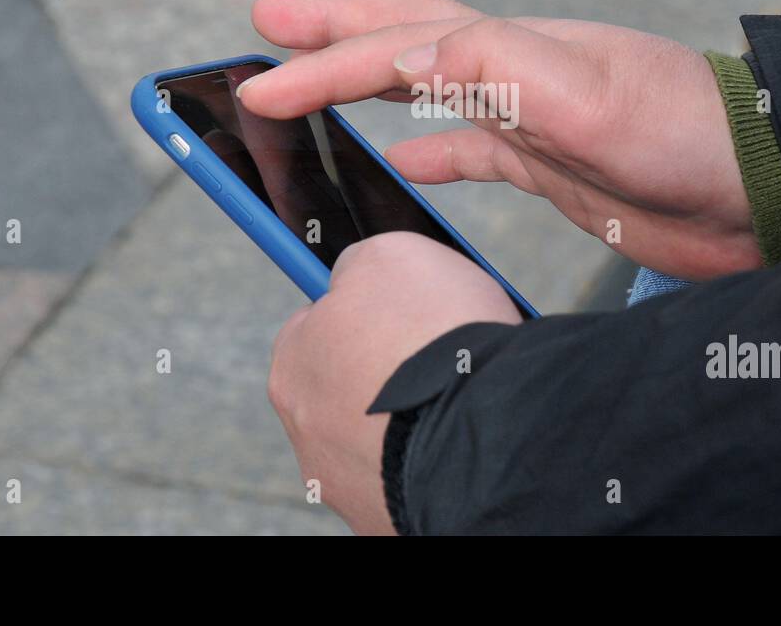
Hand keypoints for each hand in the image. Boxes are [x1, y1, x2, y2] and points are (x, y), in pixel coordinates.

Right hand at [244, 0, 758, 277]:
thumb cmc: (697, 137)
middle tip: (266, 22)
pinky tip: (405, 161)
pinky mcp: (553, 162)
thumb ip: (507, 71)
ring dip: (366, 81)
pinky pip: (472, 149)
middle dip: (331, 31)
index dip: (327, 60)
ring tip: (312, 79)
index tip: (264, 83)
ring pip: (428, 87)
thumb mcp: (598, 100)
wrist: (766, 189)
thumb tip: (416, 55)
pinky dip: (430, 152)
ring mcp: (532, 116)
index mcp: (518, 49)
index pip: (402, 44)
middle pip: (405, 35)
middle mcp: (517, 72)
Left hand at [269, 231, 520, 534]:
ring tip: (464, 396)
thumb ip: (359, 266)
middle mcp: (306, 435)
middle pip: (347, 387)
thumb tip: (353, 277)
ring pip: (382, 437)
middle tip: (440, 352)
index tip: (397, 311)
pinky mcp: (390, 523)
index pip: (314, 328)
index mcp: (293, 367)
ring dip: (414, 416)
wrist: (487, 426)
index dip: (362, 314)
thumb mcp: (390, 256)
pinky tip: (469, 435)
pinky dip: (439, 455)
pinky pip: (416, 474)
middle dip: (386, 370)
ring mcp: (348, 487)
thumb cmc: (433, 333)